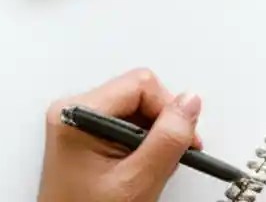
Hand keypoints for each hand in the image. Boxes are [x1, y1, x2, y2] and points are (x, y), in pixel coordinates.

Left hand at [39, 69, 202, 201]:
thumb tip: (190, 102)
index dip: (169, 110)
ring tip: (150, 168)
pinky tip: (140, 168)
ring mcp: (81, 123)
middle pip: (141, 94)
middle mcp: (75, 111)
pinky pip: (129, 124)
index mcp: (78, 113)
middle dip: (163, 126)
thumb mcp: (137, 180)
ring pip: (139, 110)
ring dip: (156, 138)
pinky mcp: (89, 136)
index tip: (181, 138)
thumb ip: (168, 138)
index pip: (141, 85)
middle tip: (167, 158)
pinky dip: (144, 145)